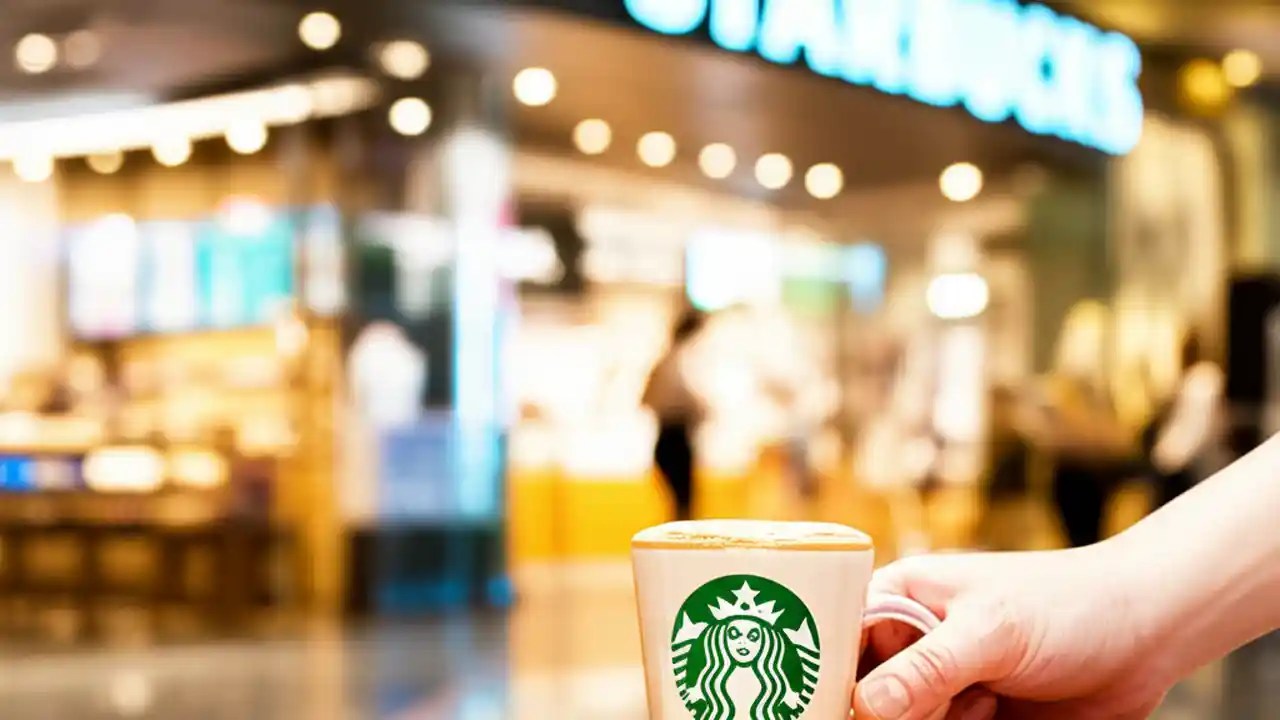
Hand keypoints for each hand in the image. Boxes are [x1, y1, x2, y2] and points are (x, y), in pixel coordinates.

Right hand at [854, 545, 1172, 719]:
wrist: (1148, 635)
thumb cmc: (1068, 605)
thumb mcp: (992, 631)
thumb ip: (927, 668)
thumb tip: (863, 705)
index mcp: (900, 599)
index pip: (834, 640)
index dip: (827, 675)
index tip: (836, 705)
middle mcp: (912, 644)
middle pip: (865, 699)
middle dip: (898, 713)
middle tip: (956, 702)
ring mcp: (942, 687)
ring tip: (988, 705)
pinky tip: (999, 714)